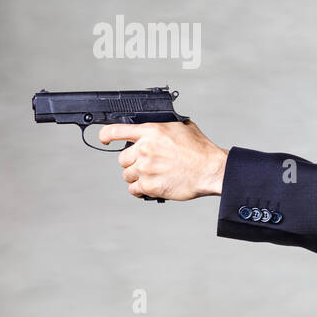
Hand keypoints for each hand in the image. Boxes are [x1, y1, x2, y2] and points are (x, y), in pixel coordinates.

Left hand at [99, 121, 227, 200]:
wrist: (212, 170)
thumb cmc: (202, 151)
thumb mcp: (184, 128)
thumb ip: (164, 127)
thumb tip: (156, 126)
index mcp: (151, 131)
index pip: (115, 130)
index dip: (105, 135)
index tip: (104, 139)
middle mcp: (145, 149)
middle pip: (122, 158)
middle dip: (132, 162)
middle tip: (147, 164)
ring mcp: (146, 168)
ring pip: (127, 175)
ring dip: (137, 177)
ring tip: (153, 176)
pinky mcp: (149, 186)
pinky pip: (134, 190)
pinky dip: (140, 190)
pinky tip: (151, 187)